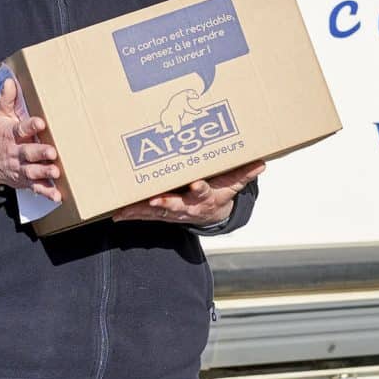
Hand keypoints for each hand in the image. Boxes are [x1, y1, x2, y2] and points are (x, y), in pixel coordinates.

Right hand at [0, 78, 61, 201]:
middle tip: (51, 152)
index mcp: (12, 135)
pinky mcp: (25, 180)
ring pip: (33, 171)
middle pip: (28, 153)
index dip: (31, 126)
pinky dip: (46, 192)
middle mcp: (16, 152)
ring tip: (55, 172)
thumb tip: (10, 81)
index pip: (21, 129)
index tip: (41, 123)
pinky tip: (56, 195)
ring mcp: (21, 168)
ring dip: (44, 172)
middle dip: (39, 153)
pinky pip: (36, 188)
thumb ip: (5, 99)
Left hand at [112, 161, 264, 224]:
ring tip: (124, 210)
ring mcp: (171, 210)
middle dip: (165, 202)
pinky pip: (144, 214)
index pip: (203, 192)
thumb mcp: (234, 183)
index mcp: (204, 196)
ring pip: (155, 211)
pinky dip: (131, 214)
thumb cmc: (219, 193)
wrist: (210, 214)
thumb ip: (244, 172)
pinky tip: (116, 214)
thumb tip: (261, 163)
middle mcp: (186, 206)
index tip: (197, 184)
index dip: (200, 188)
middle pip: (175, 204)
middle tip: (155, 200)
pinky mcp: (159, 212)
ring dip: (140, 210)